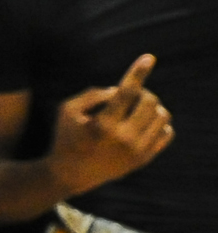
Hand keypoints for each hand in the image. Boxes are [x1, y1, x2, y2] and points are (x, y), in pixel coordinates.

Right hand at [46, 55, 174, 197]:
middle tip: (129, 95)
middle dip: (141, 91)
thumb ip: (92, 94)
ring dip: (151, 106)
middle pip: (149, 102)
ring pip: (162, 116)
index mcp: (103, 125)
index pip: (126, 92)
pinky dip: (159, 123)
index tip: (149, 58)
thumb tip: (118, 90)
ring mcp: (138, 151)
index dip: (138, 72)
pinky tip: (143, 122)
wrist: (71, 174)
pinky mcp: (145, 159)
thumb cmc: (66, 138)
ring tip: (135, 109)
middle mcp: (124, 139)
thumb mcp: (66, 111)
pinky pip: (167, 133)